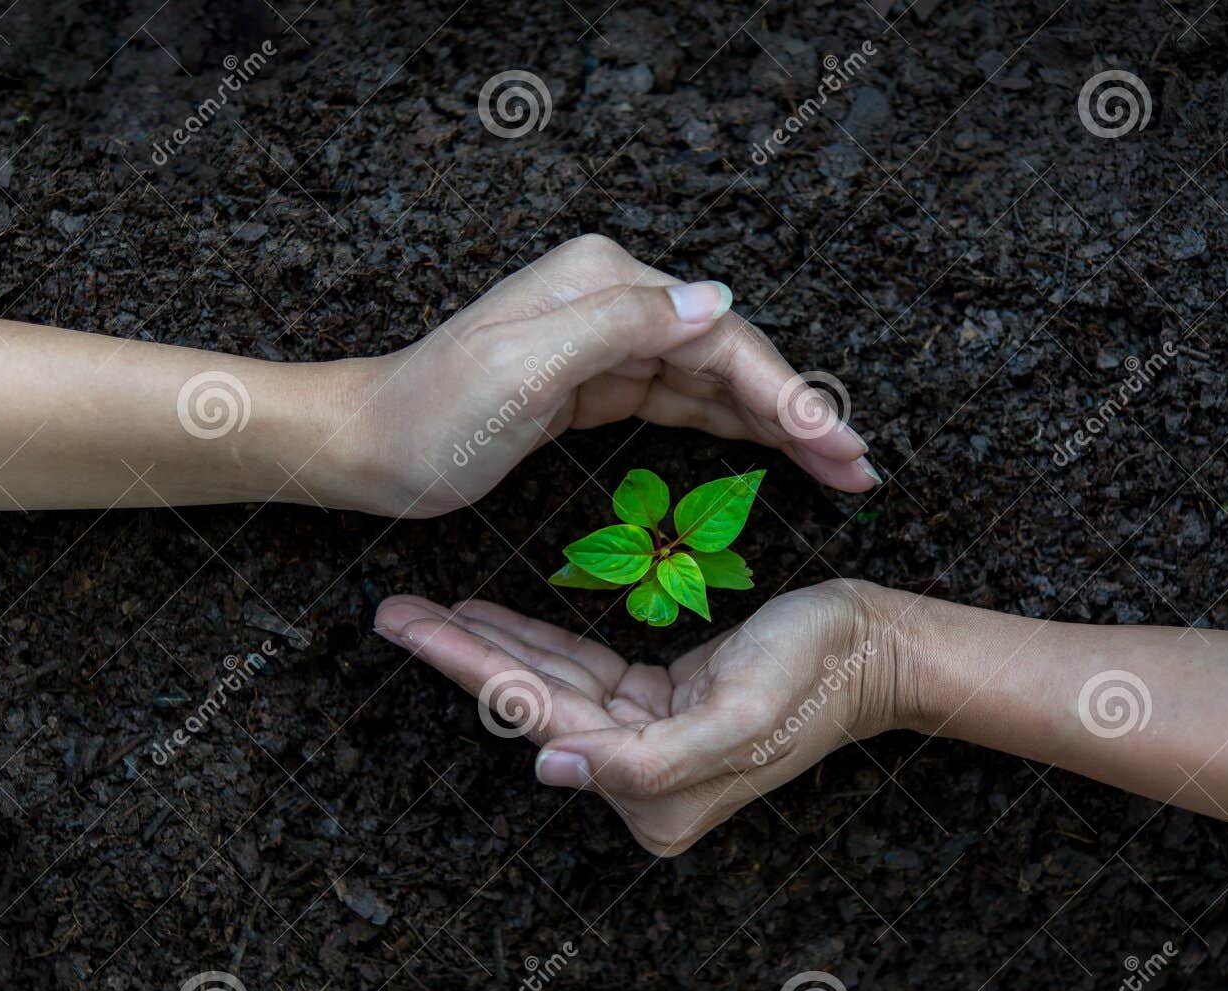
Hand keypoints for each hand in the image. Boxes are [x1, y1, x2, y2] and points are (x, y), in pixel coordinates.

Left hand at [303, 235, 879, 516]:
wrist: (368, 447)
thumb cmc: (435, 414)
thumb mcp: (524, 368)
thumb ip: (621, 326)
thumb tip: (717, 300)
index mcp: (607, 284)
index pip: (722, 338)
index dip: (788, 394)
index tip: (839, 445)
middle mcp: (614, 301)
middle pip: (730, 358)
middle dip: (799, 413)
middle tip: (859, 468)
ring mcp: (607, 342)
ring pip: (713, 385)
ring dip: (776, 426)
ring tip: (836, 469)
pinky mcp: (596, 385)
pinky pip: (681, 404)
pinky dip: (729, 429)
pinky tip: (770, 451)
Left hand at [374, 580, 898, 853]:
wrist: (873, 648)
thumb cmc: (815, 676)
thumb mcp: (740, 719)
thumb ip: (648, 763)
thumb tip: (551, 772)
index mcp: (656, 797)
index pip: (545, 724)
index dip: (474, 673)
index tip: (413, 629)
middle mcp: (643, 782)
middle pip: (535, 707)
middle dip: (461, 656)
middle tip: (392, 613)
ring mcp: (647, 742)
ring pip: (550, 686)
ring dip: (488, 645)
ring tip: (421, 609)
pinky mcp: (657, 705)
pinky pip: (582, 671)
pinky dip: (536, 643)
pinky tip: (487, 617)